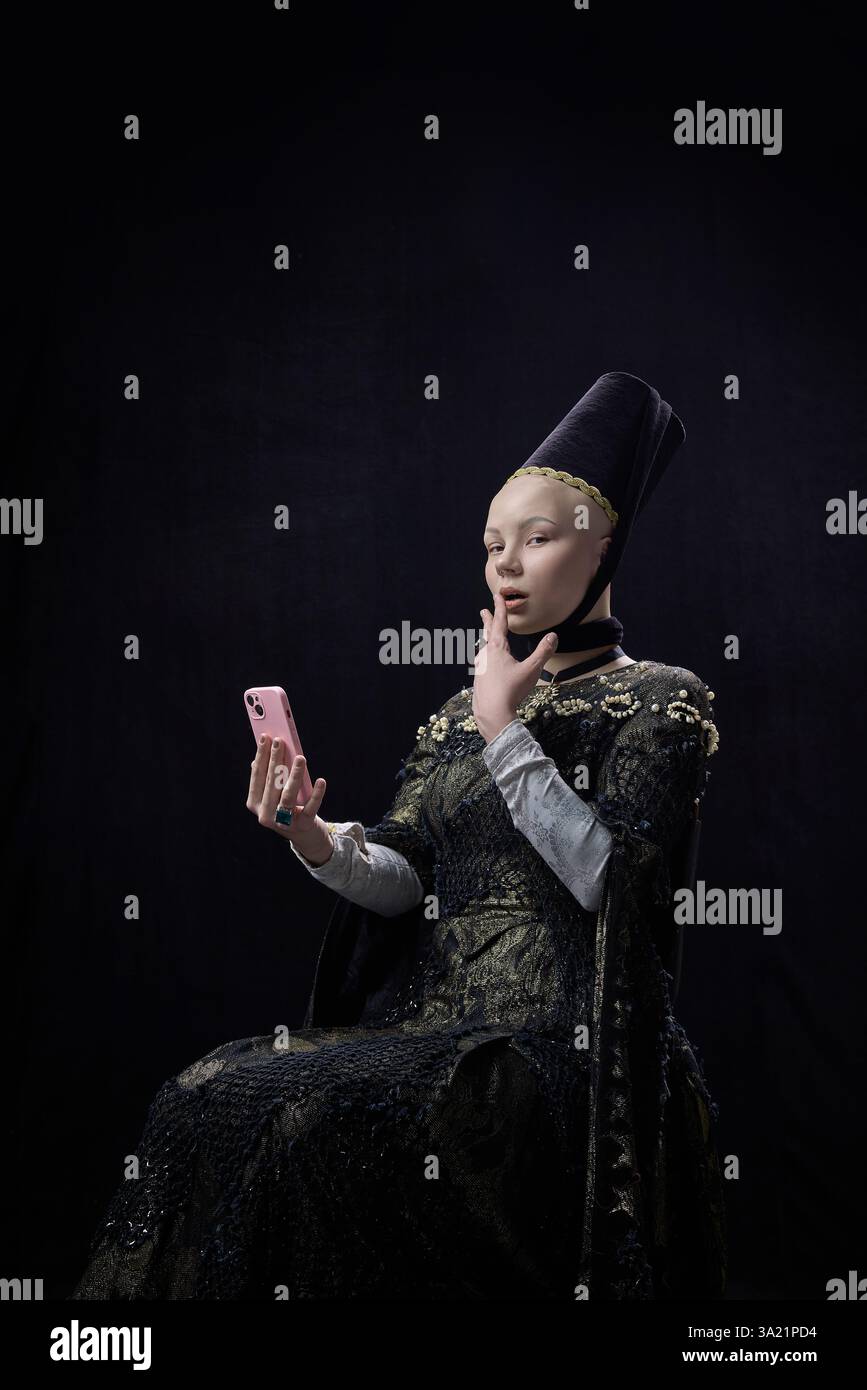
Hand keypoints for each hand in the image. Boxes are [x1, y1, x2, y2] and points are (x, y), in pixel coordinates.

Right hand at [246, 735, 333, 864]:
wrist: (303, 835)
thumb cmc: (287, 807)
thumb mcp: (273, 794)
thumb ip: (268, 777)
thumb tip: (264, 754)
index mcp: (255, 803)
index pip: (257, 776)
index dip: (261, 756)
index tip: (265, 737)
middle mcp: (265, 814)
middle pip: (271, 783)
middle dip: (275, 759)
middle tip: (280, 741)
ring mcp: (283, 822)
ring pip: (288, 795)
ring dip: (295, 775)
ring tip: (301, 758)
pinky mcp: (302, 825)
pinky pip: (310, 808)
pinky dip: (316, 794)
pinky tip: (321, 781)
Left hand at [472, 592, 557, 742]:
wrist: (492, 713)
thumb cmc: (511, 690)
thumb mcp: (531, 670)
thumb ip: (543, 652)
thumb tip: (553, 636)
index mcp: (497, 649)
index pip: (500, 624)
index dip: (499, 609)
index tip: (497, 597)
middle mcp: (486, 656)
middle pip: (488, 634)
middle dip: (488, 621)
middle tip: (483, 611)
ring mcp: (480, 669)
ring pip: (484, 649)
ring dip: (486, 640)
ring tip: (486, 637)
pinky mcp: (479, 681)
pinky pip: (483, 664)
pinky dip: (486, 658)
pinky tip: (487, 665)